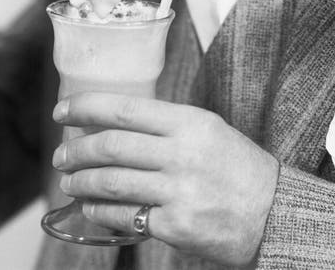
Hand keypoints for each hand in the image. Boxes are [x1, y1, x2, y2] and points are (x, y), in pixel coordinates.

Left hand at [52, 93, 279, 266]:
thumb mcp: (208, 130)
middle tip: (61, 155)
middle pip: (112, 146)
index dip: (86, 107)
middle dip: (76, 150)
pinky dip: (101, 212)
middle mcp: (182, 154)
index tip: (62, 110)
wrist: (273, 212)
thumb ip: (167, 125)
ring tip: (69, 182)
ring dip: (82, 182)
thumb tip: (116, 122)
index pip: (125, 108)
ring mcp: (178, 192)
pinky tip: (92, 208)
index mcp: (189, 123)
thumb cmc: (237, 167)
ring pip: (112, 183)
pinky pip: (126, 217)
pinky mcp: (176, 226)